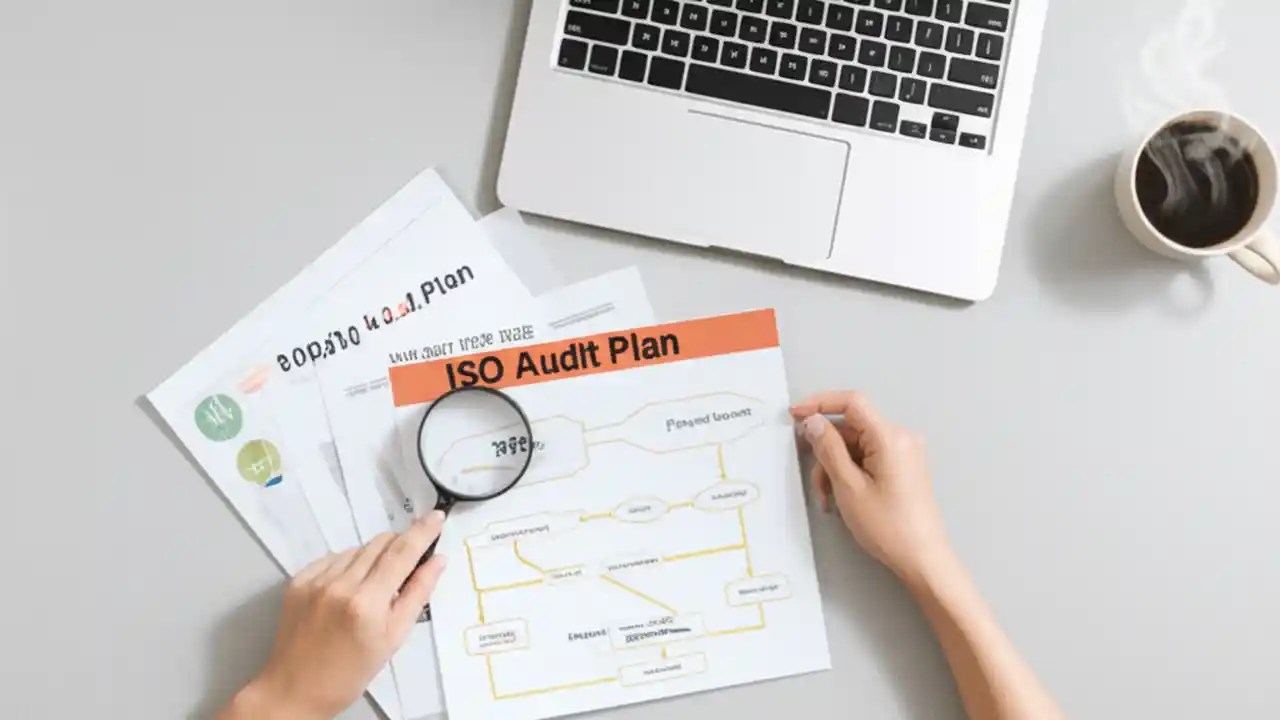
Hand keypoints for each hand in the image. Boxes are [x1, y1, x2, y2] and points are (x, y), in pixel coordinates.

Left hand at [221, 513, 447, 719]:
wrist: (294, 690)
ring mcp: (314, 580)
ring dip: (373, 557)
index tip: (436, 517)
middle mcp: (339, 585)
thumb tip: (437, 561)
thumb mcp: (392, 639)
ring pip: (357, 549)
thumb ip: (416, 595)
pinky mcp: (297, 581)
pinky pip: (332, 558)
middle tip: (409, 559)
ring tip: (373, 585)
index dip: (422, 532)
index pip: (402, 554)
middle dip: (399, 545)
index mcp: (367, 603)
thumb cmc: (350, 673)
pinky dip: (347, 565)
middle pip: (380, 545)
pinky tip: (348, 587)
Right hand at [791, 391, 952, 583]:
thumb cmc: (887, 526)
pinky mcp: (902, 466)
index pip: (852, 402)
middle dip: (826, 451)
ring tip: (828, 499)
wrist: (922, 559)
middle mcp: (901, 438)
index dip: (820, 403)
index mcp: (891, 437)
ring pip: (856, 446)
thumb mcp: (848, 487)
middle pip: (851, 428)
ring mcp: (903, 452)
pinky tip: (841, 497)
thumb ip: (828, 448)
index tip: (794, 414)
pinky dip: (849, 473)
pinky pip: (867, 458)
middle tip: (814, 481)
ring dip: (835, 468)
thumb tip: (813, 421)